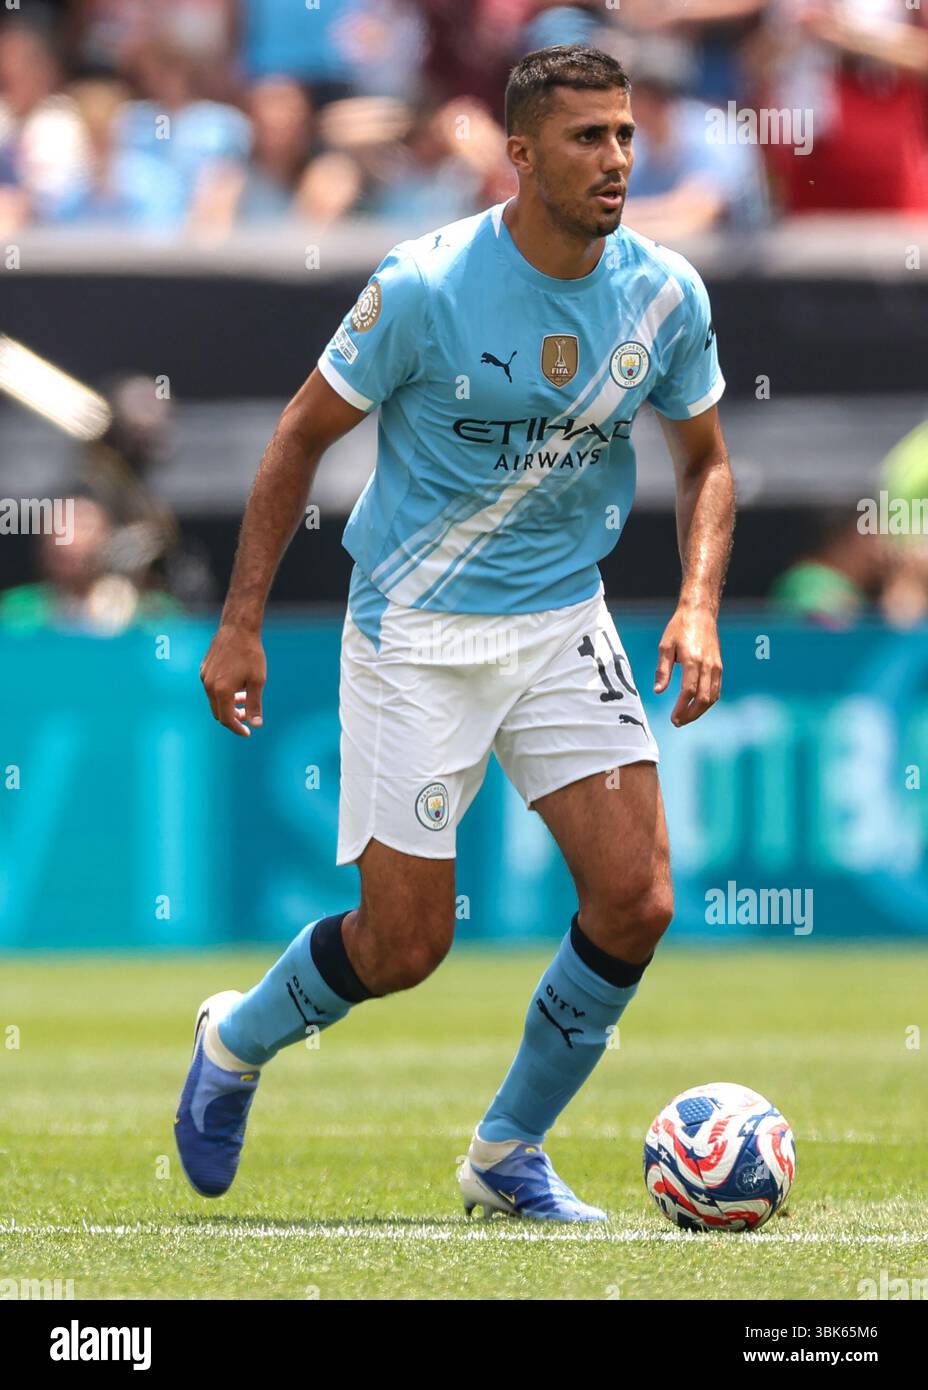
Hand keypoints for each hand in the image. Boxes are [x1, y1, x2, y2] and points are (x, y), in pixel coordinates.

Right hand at [200, 622, 266, 736]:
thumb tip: (256, 725)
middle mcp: (208, 685)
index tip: (248, 732)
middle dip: (233, 717)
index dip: (237, 728)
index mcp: (222, 691)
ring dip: (228, 704)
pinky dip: (223, 693)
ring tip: (244, 697)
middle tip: (248, 715)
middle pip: (218, 712)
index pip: (226, 719)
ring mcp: (204, 677)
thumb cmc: (250, 654)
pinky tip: (236, 685)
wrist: (238, 629)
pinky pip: (211, 688)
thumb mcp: (257, 681)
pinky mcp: (204, 669)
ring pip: (214, 700)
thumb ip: (255, 704)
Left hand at [654, 605, 721, 726]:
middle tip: (677, 722)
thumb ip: (662, 670)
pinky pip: (716, 689)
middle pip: (703, 698)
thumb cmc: (679, 628)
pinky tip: (696, 706)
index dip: (682, 708)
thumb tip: (658, 691)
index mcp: (693, 660)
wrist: (700, 613)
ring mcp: (716, 666)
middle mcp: (708, 665)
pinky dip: (708, 701)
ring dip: (700, 711)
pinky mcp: (719, 666)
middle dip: (691, 714)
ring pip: (712, 697)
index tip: (673, 718)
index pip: (689, 691)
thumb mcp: (665, 646)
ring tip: (686, 717)